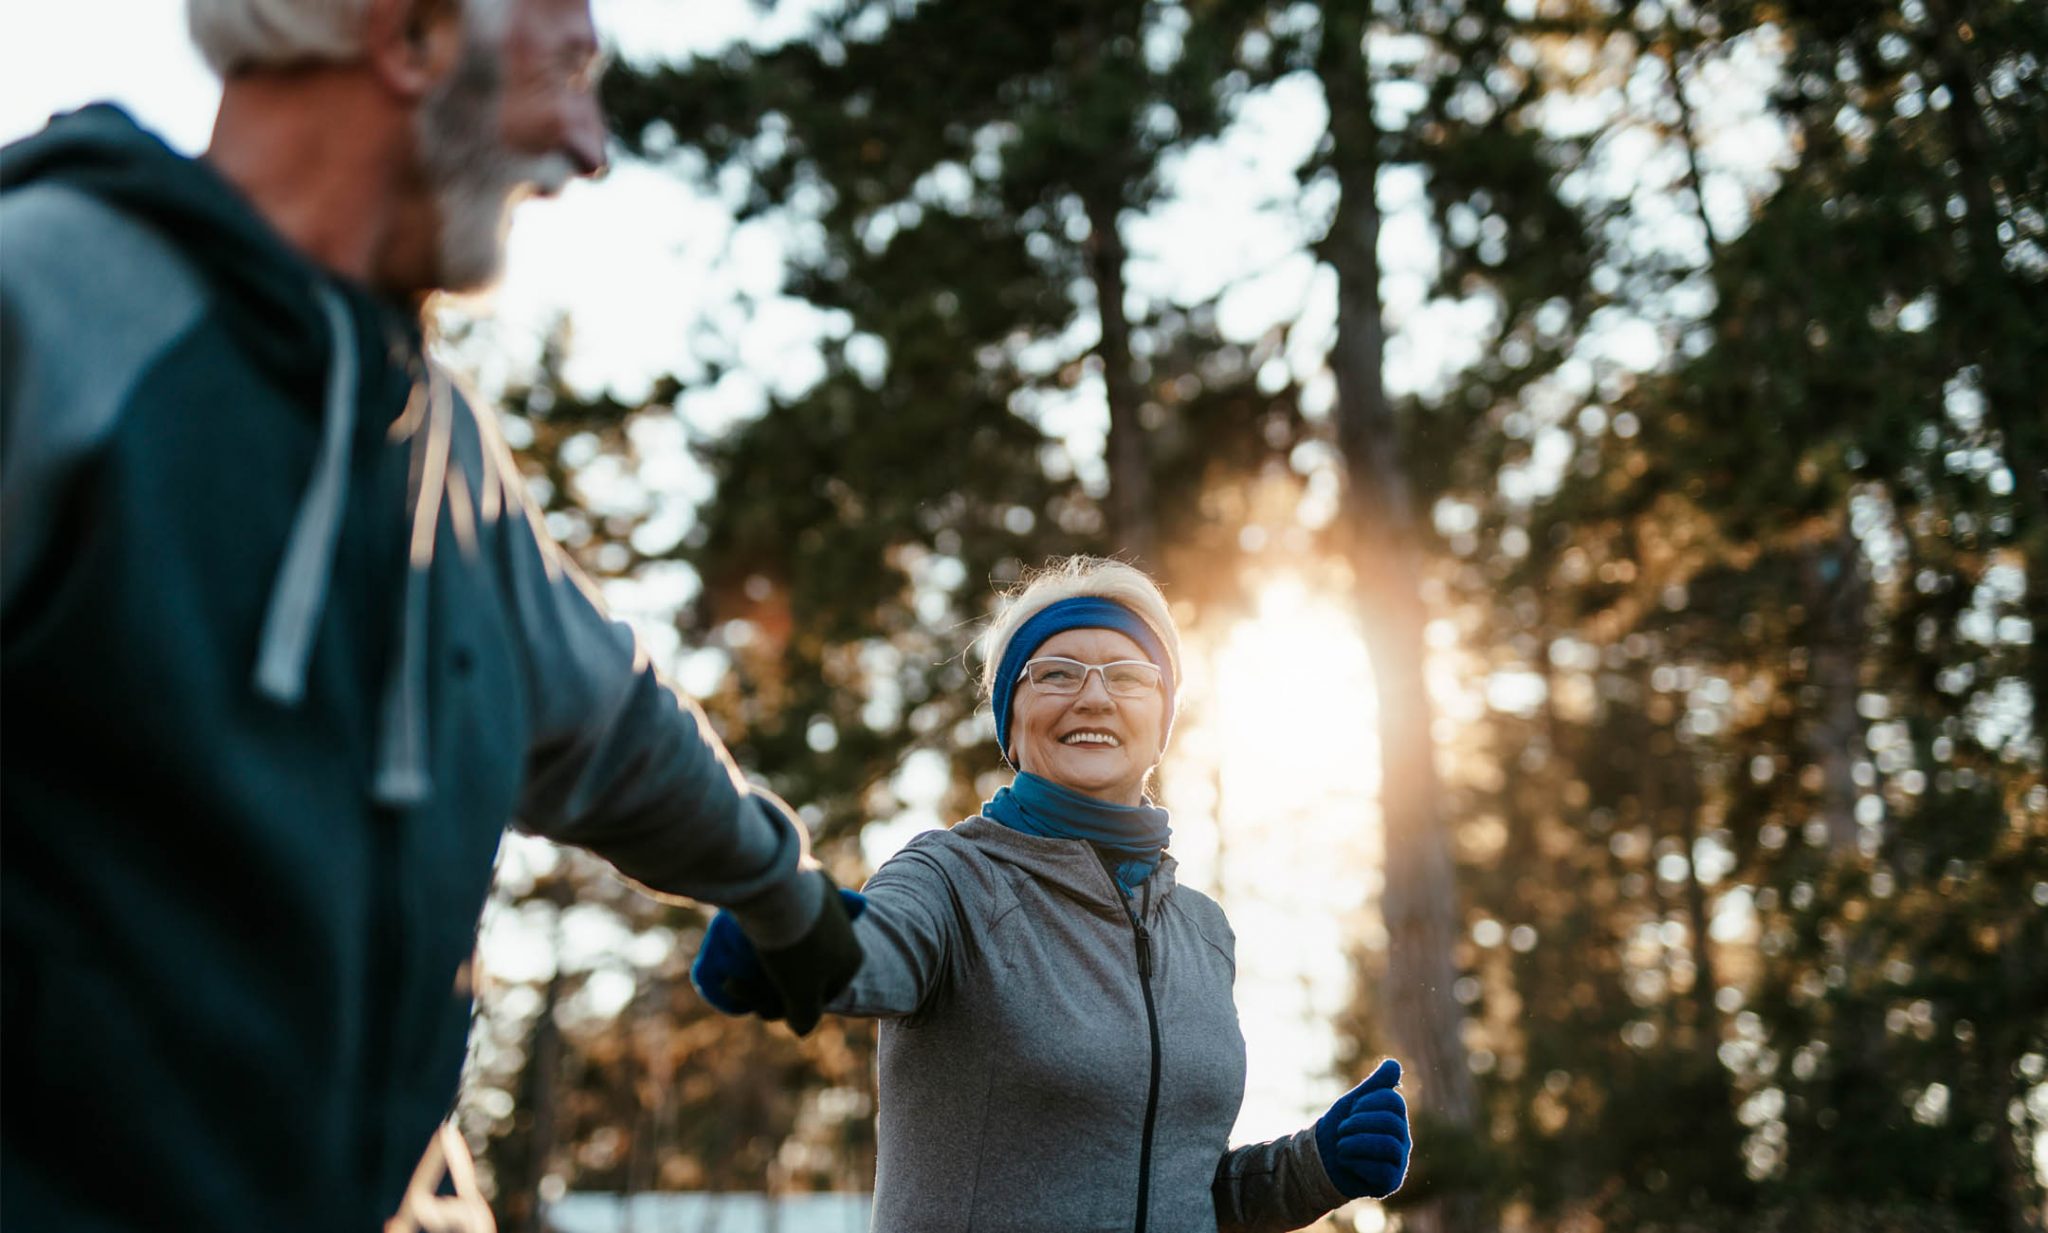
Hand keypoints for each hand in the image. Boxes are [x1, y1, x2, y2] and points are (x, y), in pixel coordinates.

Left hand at [690, 882, 865, 1034]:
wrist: (778, 889)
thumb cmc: (793, 949)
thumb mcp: (801, 997)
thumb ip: (805, 1018)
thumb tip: (801, 1029)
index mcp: (851, 959)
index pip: (817, 996)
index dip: (784, 1005)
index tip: (751, 1004)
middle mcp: (845, 932)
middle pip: (801, 970)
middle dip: (767, 985)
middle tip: (731, 984)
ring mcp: (826, 906)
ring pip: (791, 945)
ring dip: (761, 961)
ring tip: (728, 969)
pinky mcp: (806, 884)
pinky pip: (784, 916)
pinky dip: (766, 928)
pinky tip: (740, 935)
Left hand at [1313, 1058, 1409, 1199]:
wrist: (1320, 1162)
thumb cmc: (1340, 1131)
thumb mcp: (1353, 1103)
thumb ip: (1374, 1085)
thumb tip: (1394, 1064)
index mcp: (1395, 1118)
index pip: (1394, 1101)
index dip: (1368, 1102)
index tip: (1352, 1110)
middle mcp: (1402, 1139)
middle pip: (1392, 1123)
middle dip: (1359, 1123)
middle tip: (1342, 1129)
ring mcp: (1399, 1162)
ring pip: (1389, 1146)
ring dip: (1356, 1143)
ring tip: (1342, 1146)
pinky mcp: (1390, 1182)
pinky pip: (1382, 1170)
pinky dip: (1357, 1163)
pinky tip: (1347, 1162)